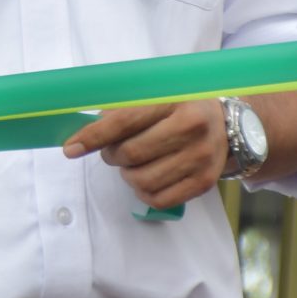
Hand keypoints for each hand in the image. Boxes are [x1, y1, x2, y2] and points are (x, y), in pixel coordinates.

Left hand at [64, 99, 227, 207]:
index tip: (70, 148)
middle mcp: (192, 128)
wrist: (226, 124)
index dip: (93, 136)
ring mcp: (202, 157)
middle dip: (112, 156)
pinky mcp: (205, 181)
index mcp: (173, 101)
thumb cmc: (177, 107)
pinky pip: (160, 199)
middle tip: (115, 151)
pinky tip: (147, 178)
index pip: (123, 121)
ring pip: (142, 180)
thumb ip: (119, 110)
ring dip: (127, 175)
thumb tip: (83, 134)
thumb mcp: (153, 97)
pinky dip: (143, 192)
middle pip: (130, 154)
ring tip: (134, 164)